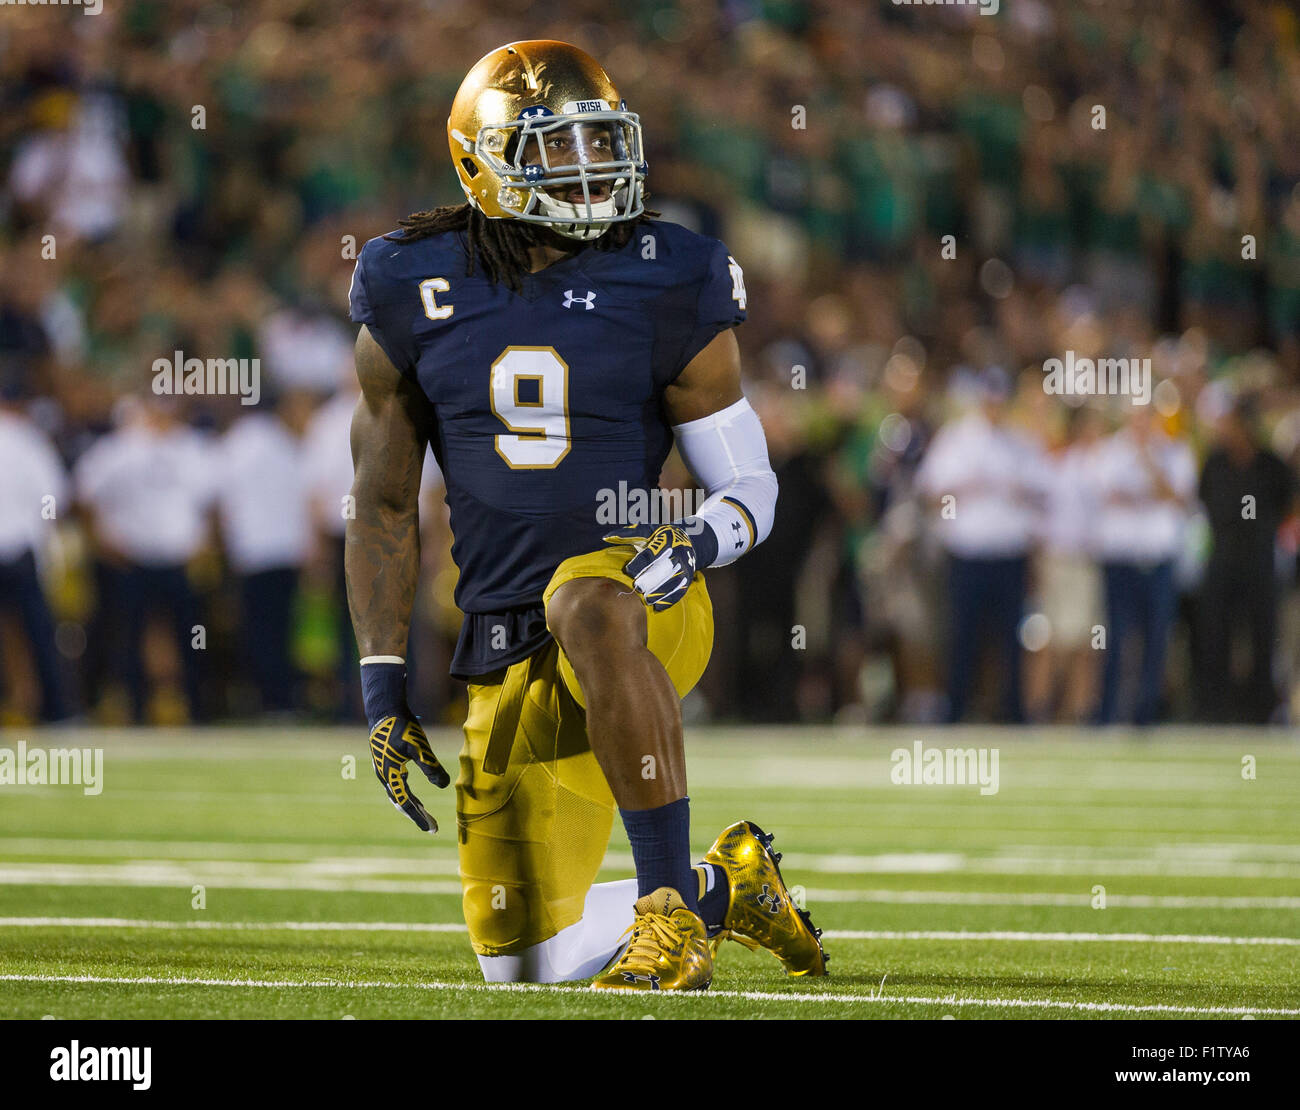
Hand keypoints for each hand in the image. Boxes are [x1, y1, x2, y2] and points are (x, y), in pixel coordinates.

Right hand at [368, 714, 449, 832]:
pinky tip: (414, 796)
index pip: (405, 803)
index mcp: (390, 775)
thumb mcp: (418, 747)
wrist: (384, 710)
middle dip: (417, 814)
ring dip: (412, 805)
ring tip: (425, 814)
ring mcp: (384, 770)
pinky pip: (397, 785)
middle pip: (401, 802)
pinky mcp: (387, 763)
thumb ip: (430, 766)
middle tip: (433, 826)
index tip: (432, 829)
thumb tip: (444, 785)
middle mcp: (384, 776)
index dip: (419, 817)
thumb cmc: (402, 726)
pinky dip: (407, 794)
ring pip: (398, 794)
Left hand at [603, 523, 697, 611]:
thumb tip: (606, 537)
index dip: (641, 562)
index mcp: (665, 540)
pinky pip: (680, 591)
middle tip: (638, 587)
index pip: (652, 553)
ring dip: (661, 591)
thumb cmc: (660, 536)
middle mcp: (677, 554)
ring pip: (674, 581)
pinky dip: (669, 600)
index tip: (629, 571)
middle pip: (664, 568)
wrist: (687, 540)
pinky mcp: (687, 578)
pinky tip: (658, 607)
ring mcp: (684, 567)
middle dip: (652, 578)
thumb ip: (627, 534)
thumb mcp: (646, 530)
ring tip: (647, 599)